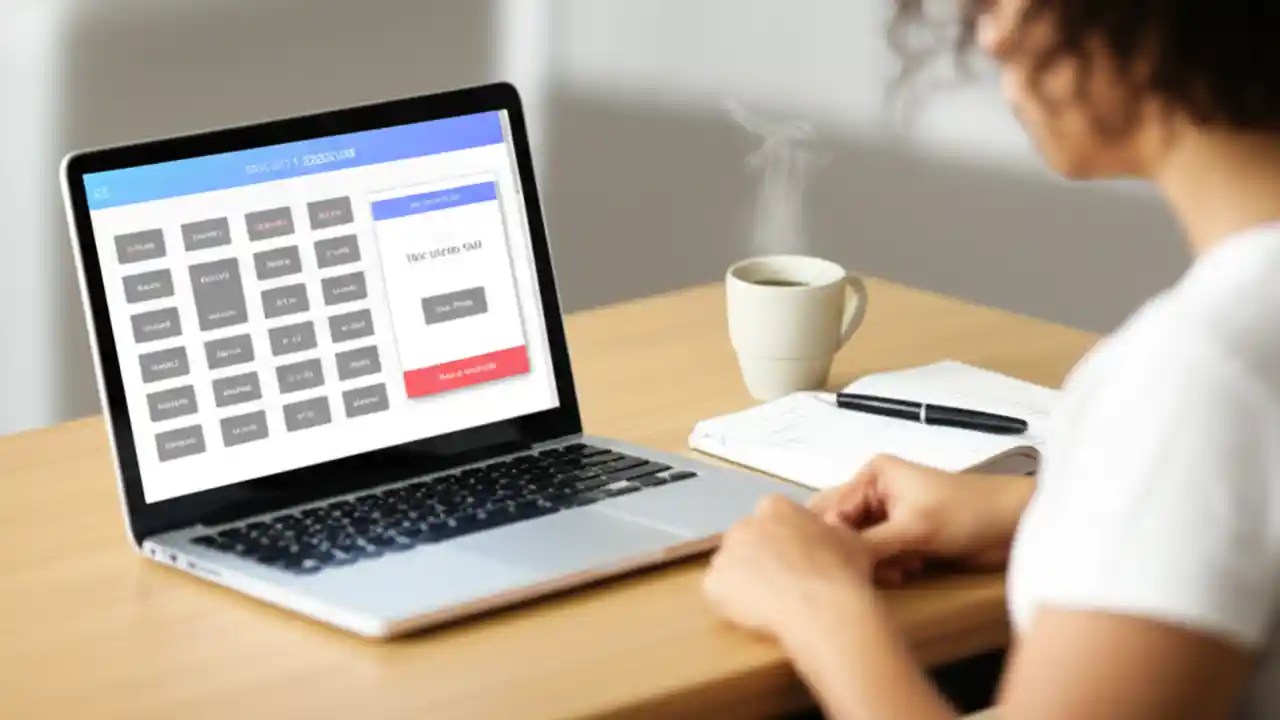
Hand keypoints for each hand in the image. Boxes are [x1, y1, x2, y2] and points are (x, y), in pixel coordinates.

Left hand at [703, 495, 875, 638]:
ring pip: (731, 567)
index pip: (770, 520)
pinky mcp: (712, 583)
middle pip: (747, 541)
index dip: (783, 542)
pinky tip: (755, 615)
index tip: (796, 562)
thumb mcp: (852, 540)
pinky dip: (731, 604)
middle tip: (783, 585)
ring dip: (744, 581)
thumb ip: (835, 531)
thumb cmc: (842, 572)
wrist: (823, 607)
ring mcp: (724, 553)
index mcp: (774, 506)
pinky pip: (718, 593)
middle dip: (760, 559)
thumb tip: (835, 532)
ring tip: (770, 604)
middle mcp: (744, 523)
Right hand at [810, 455, 1033, 582]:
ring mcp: (889, 517)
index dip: (836, 538)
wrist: (1014, 526)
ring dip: (875, 563)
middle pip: (841, 527)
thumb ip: (867, 542)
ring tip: (901, 569)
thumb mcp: (913, 527)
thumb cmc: (968, 513)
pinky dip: (888, 568)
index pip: (833, 510)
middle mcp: (875, 493)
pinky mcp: (903, 539)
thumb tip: (831, 558)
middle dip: (854, 551)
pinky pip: (878, 558)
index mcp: (873, 476)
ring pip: (858, 547)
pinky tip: (909, 570)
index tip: (843, 564)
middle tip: (872, 567)